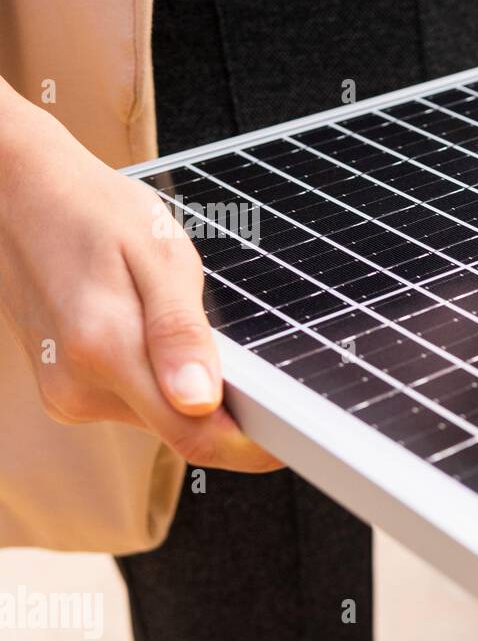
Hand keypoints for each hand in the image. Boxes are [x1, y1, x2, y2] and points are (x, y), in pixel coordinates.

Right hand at [0, 87, 281, 472]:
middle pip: (181, 431)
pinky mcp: (65, 391)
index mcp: (106, 353)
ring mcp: (66, 394)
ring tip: (175, 317)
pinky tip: (148, 329)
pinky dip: (158, 377)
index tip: (289, 435)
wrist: (22, 192)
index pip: (195, 438)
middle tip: (235, 345)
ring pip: (159, 417)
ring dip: (188, 386)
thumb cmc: (95, 211)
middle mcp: (79, 388)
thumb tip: (202, 402)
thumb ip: (180, 333)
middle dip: (223, 405)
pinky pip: (133, 401)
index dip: (250, 448)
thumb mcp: (160, 256)